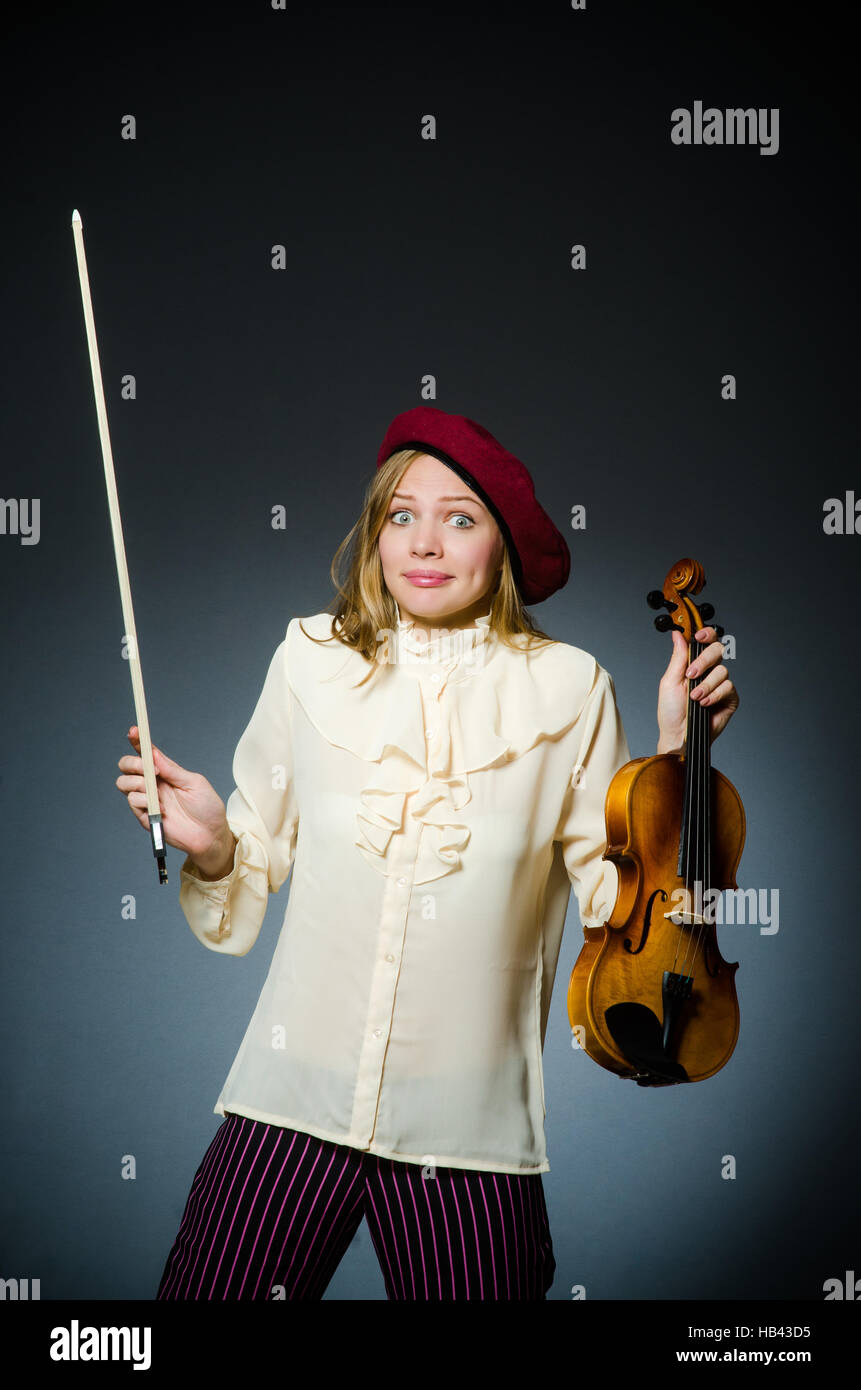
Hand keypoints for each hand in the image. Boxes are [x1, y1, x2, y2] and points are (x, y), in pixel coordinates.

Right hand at [116, 726, 231, 861]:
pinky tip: (161, 808)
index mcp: (165, 772)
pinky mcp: (145, 816)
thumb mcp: (194, 782)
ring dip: (136, 782)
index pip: (146, 754)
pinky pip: (132, 802)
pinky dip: (144, 802)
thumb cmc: (207, 807)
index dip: (137, 741)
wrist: (210, 835)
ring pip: (123, 783)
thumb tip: (154, 755)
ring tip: (155, 791)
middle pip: (126, 766)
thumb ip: (173, 770)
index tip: (134, 730)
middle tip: (148, 769)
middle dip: (132, 762)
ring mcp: (147, 800)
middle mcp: (153, 784)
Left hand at [657, 626, 738, 754]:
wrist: (679, 735)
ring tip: (695, 697)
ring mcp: (720, 684)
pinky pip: (728, 686)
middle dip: (704, 661)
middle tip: (691, 674)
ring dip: (706, 684)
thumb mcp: (670, 681)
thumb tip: (678, 634)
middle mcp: (709, 671)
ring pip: (722, 670)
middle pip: (717, 650)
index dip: (706, 634)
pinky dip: (715, 694)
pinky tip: (705, 704)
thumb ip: (678, 657)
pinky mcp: (730, 698)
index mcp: (694, 664)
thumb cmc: (671, 711)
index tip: (699, 636)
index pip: (706, 642)